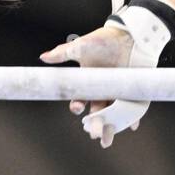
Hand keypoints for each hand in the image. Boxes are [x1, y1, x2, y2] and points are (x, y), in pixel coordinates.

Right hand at [41, 21, 145, 148]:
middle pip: (96, 113)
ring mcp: (117, 94)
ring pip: (112, 116)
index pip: (80, 100)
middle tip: (93, 133)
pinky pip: (132, 110)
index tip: (76, 107)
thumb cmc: (102, 40)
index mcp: (88, 85)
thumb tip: (43, 57)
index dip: (76, 106)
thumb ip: (62, 53)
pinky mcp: (132, 93)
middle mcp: (102, 92)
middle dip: (93, 125)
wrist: (127, 34)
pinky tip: (132, 126)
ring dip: (109, 128)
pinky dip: (132, 119)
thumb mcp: (81, 46)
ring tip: (106, 140)